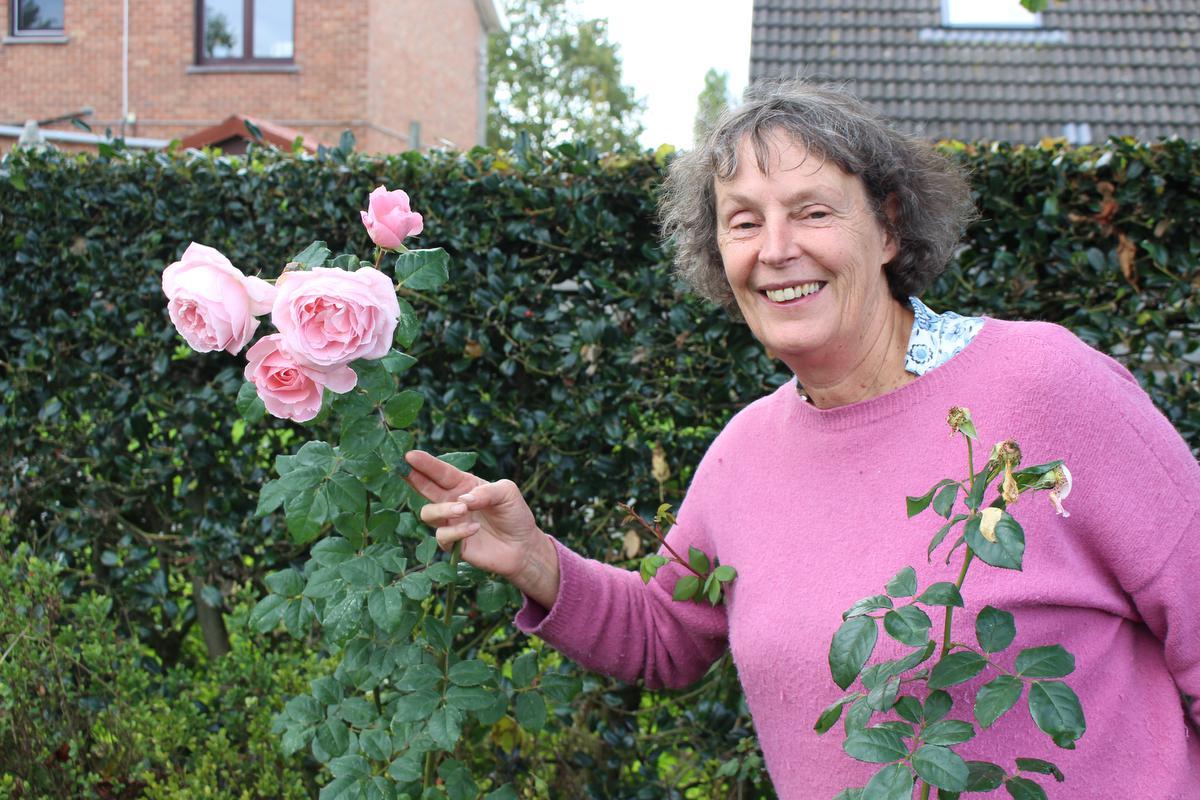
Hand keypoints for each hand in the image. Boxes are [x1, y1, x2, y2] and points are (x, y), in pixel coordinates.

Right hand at [404, 451, 559, 607]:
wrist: (523, 546)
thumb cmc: (515, 514)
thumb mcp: (507, 493)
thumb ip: (487, 491)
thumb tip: (463, 499)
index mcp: (464, 485)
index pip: (440, 472)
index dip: (425, 463)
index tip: (409, 455)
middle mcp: (452, 502)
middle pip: (424, 488)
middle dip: (413, 477)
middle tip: (404, 468)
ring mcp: (450, 523)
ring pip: (428, 513)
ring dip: (443, 509)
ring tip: (462, 509)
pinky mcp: (453, 544)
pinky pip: (442, 536)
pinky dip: (457, 531)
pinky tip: (474, 529)